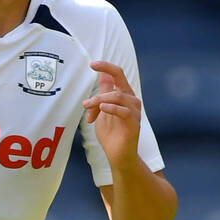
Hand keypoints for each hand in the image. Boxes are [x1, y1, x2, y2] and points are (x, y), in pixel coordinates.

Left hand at [82, 59, 142, 173]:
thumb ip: (103, 94)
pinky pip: (124, 111)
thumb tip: (102, 75)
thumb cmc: (111, 134)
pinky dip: (111, 108)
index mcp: (124, 95)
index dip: (106, 67)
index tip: (93, 64)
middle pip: (119, 79)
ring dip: (100, 100)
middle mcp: (131, 100)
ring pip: (118, 96)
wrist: (117, 156)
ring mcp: (134, 111)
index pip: (118, 74)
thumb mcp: (102, 111)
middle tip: (85, 101)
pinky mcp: (134, 123)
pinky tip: (102, 109)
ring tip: (88, 108)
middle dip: (103, 78)